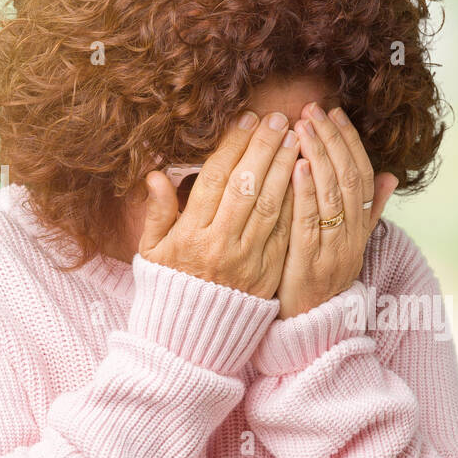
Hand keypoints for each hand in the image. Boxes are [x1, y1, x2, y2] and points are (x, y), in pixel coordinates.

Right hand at [138, 111, 298, 298]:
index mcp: (191, 235)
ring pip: (271, 205)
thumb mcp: (152, 251)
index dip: (234, 146)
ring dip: (286, 169)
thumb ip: (157, 212)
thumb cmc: (170, 285)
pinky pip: (286, 231)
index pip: (216, 179)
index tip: (247, 119)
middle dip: (265, 148)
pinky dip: (296, 202)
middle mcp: (222, 245)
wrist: (193, 337)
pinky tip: (305, 177)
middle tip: (280, 119)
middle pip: (247, 186)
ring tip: (297, 140)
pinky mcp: (270, 273)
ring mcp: (249, 260)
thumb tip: (156, 174)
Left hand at [277, 103, 398, 317]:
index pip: (363, 176)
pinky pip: (310, 222)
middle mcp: (352, 237)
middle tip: (313, 109)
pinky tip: (297, 166)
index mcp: (361, 229)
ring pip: (332, 196)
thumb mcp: (351, 243)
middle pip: (349, 179)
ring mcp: (333, 250)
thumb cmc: (324, 280)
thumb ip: (369, 210)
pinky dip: (305, 192)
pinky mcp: (310, 264)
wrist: (313, 328)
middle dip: (331, 140)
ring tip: (302, 126)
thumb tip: (391, 176)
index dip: (350, 143)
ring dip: (318, 157)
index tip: (335, 113)